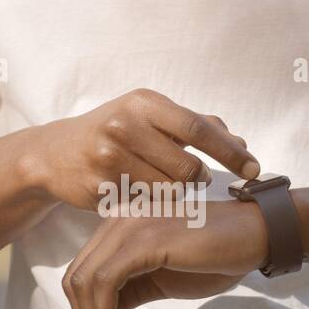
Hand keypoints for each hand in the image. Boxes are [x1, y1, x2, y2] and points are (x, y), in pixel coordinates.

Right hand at [20, 89, 260, 210]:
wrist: (54, 154)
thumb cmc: (114, 133)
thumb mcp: (148, 117)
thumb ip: (195, 126)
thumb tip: (240, 141)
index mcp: (143, 102)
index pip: (198, 127)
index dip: (230, 151)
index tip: (253, 168)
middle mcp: (124, 124)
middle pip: (187, 167)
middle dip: (198, 179)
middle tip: (195, 180)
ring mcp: (109, 156)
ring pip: (169, 191)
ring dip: (176, 195)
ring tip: (162, 184)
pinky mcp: (99, 186)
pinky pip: (145, 205)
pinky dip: (151, 204)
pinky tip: (139, 195)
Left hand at [62, 200, 267, 308]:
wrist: (254, 235)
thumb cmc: (214, 256)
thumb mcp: (162, 278)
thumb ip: (130, 288)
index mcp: (119, 226)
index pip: (81, 270)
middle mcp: (117, 221)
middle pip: (75, 277)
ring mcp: (129, 227)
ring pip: (85, 281)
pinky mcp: (145, 240)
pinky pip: (106, 281)